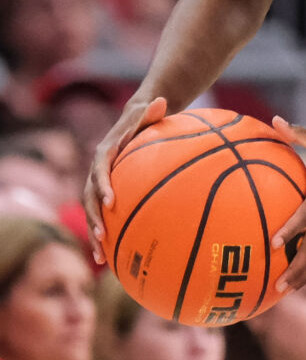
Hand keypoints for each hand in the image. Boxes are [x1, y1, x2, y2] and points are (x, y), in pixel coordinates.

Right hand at [83, 95, 167, 261]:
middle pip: (88, 198)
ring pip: (92, 213)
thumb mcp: (150, 112)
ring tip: (101, 257)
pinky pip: (105, 217)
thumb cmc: (146, 118)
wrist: (136, 122)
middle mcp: (98, 171)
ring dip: (95, 234)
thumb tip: (162, 99)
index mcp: (105, 153)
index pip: (100, 171)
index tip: (110, 202)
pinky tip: (114, 260)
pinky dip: (108, 236)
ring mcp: (101, 185)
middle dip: (94, 218)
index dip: (102, 186)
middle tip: (103, 236)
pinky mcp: (109, 196)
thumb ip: (152, 111)